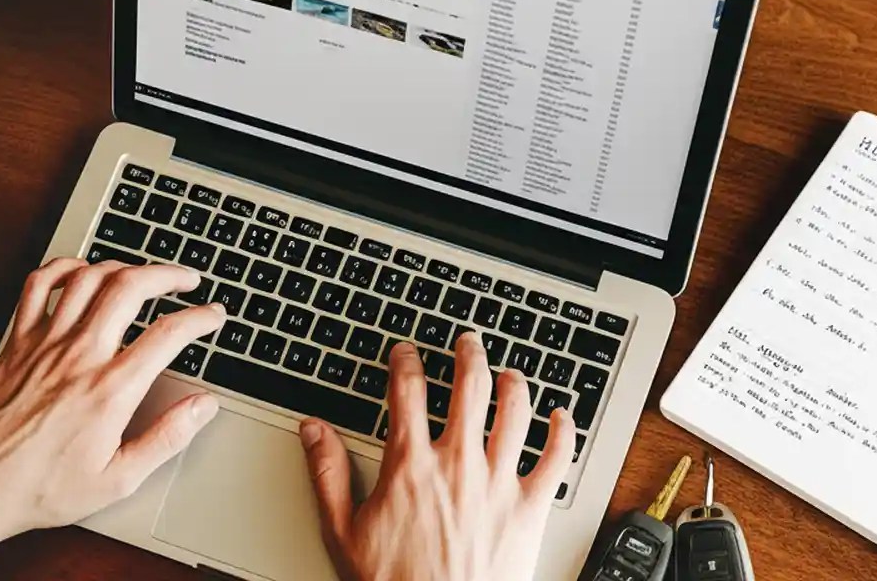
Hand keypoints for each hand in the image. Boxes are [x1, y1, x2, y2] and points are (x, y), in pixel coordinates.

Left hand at [0, 259, 225, 580]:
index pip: (169, 334)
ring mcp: (45, 344)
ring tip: (142, 274)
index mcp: (110, 390)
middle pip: (131, 287)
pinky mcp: (17, 342)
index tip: (213, 316)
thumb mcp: (119, 478)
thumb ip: (167, 437)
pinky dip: (64, 268)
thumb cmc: (41, 488)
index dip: (201, 318)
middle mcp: (79, 356)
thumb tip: (203, 407)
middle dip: (168, 275)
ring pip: (89, 278)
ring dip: (124, 266)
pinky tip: (81, 272)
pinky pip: (39, 286)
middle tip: (186, 281)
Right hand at [300, 335, 574, 580]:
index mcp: (412, 465)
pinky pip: (556, 459)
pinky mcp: (530, 508)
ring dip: (514, 383)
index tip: (406, 353)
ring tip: (510, 372)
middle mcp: (459, 464)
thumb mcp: (343, 533)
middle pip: (470, 388)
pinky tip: (561, 416)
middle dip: (469, 356)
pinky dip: (563, 431)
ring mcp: (499, 483)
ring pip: (515, 412)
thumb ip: (327, 474)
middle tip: (468, 343)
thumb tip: (313, 431)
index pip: (408, 392)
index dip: (406, 362)